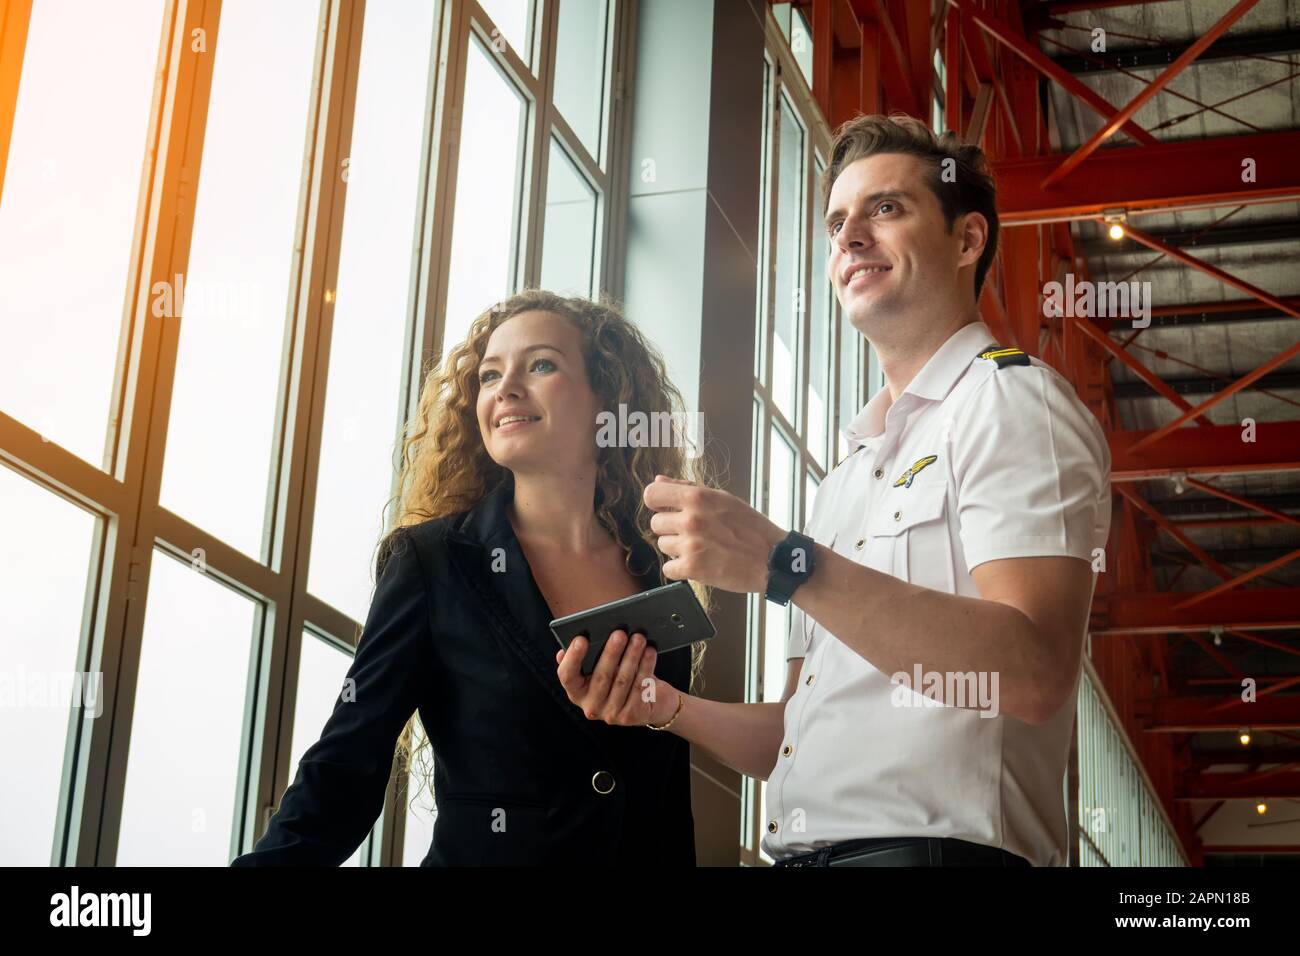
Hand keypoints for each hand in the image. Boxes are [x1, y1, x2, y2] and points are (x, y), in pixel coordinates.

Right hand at [555, 630, 675, 725]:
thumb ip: (588, 657)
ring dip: (632, 656)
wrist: (650, 704)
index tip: (581, 639)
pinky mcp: (631, 716)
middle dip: (611, 652)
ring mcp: (611, 714)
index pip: (567, 676)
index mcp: (577, 691)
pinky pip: (639, 687)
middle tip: (620, 633)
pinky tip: (649, 652)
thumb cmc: (620, 679)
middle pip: (600, 677)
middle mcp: (591, 706)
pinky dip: (646, 667)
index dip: (573, 658)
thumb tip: (575, 640)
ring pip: (622, 680)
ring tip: (639, 638)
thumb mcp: (602, 668)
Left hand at [643, 475, 785, 593]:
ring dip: (677, 548)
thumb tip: (659, 480)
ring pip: (663, 545)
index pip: (652, 493)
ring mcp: (690, 544)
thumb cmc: (751, 528)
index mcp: (698, 498)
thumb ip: (687, 488)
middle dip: (671, 528)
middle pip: (655, 523)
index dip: (657, 502)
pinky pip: (668, 568)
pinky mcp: (692, 569)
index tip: (667, 509)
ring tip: (702, 548)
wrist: (772, 559)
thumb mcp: (723, 499)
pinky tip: (699, 563)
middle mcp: (691, 519)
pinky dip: (681, 569)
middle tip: (695, 533)